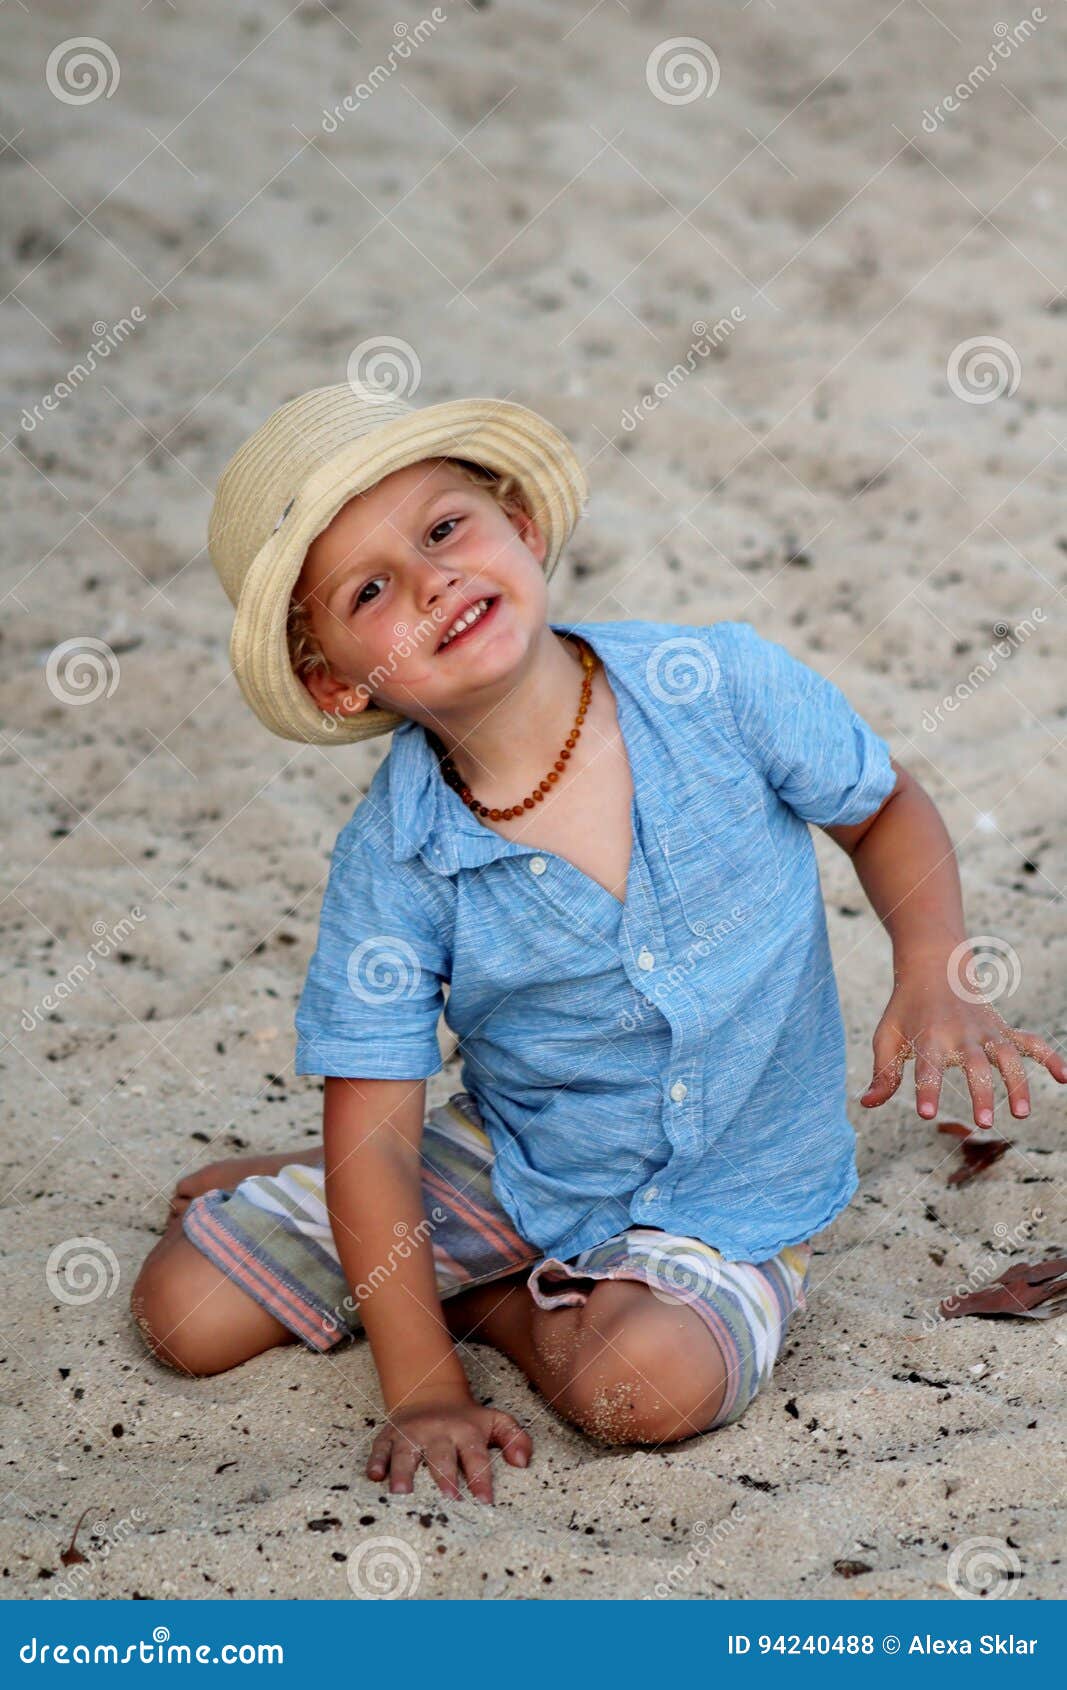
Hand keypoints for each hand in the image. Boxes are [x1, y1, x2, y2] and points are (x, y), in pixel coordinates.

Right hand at [366, 1392, 531, 1503]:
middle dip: (444, 1476)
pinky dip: (376, 1460)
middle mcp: (437, 1432)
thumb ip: (516, 1438)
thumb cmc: (468, 1420)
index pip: (476, 1456)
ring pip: (406, 1451)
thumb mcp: (496, 1421)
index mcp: (465, 1431)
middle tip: (447, 1499)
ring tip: (401, 1492)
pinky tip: (374, 1476)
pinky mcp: (389, 1435)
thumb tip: (523, 1462)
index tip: (485, 1501)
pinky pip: (380, 1447)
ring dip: (404, 1471)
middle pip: (440, 1455)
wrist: (430, 1392)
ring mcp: (411, 1433)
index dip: (481, 1478)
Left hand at [860, 966, 1066, 1126]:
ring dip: (1017, 1083)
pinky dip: (1050, 1057)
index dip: (927, 1090)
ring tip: (1020, 1113)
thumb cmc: (906, 1009)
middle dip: (980, 1093)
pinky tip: (1065, 1077)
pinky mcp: (1002, 1031)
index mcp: (929, 1037)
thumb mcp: (888, 1036)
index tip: (927, 1114)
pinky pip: (1031, 1042)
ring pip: (1007, 1057)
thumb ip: (883, 1073)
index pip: (927, 1067)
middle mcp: (961, 1035)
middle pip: (974, 1065)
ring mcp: (986, 1032)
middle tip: (982, 1123)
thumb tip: (866, 1104)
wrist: (935, 967)